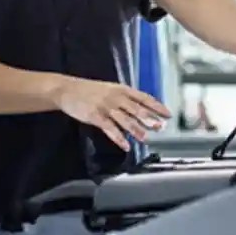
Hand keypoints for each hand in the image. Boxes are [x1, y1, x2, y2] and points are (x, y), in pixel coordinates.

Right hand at [54, 76, 171, 150]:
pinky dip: (118, 138)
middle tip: (160, 127)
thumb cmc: (91, 91)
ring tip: (145, 138)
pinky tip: (125, 145)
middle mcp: (116, 97)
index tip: (168, 114)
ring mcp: (105, 106)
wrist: (67, 89)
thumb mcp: (111, 89)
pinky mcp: (95, 116)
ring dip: (136, 129)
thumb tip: (144, 110)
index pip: (144, 98)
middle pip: (136, 109)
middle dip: (149, 119)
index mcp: (122, 89)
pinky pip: (109, 128)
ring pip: (124, 119)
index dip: (157, 106)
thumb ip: (127, 99)